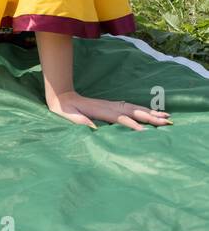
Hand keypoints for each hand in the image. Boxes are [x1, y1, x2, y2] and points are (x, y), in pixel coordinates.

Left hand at [47, 91, 172, 130]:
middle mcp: (110, 107)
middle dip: (150, 117)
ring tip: (166, 116)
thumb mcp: (72, 118)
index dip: (132, 125)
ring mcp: (112, 105)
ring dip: (150, 112)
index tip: (144, 132)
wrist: (63, 98)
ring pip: (134, 108)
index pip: (121, 119)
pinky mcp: (112, 105)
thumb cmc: (67, 111)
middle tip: (166, 122)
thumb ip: (83, 123)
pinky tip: (151, 111)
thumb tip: (94, 129)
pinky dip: (142, 109)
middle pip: (133, 112)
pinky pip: (130, 107)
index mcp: (101, 111)